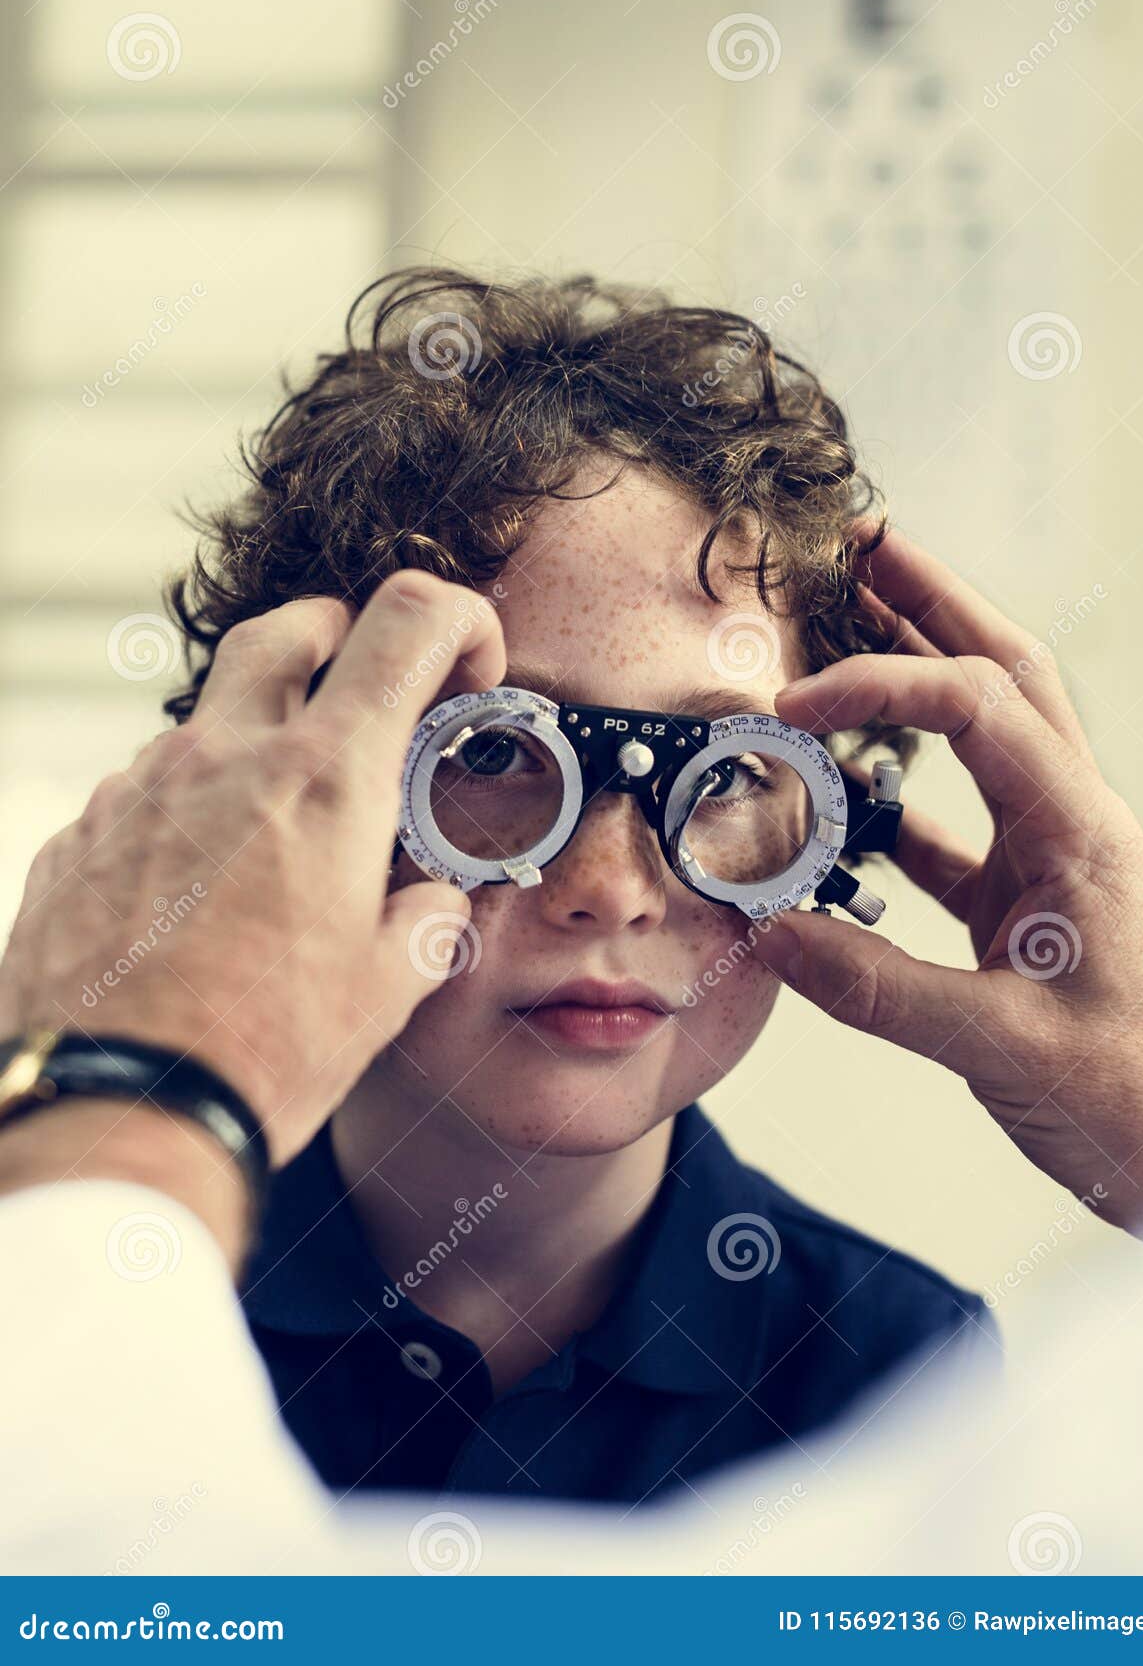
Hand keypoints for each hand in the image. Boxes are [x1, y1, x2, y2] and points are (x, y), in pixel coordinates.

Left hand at [0, 573, 504, 1167]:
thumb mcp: (386, 991)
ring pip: (208, 719)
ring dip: (256, 742)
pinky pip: (145, 792)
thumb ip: (427, 920)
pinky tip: (203, 891)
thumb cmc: (261, 1053)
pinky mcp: (82, 838)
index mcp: (324, 781)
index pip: (404, 623)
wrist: (118, 1113)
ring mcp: (140, 791)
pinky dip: (190, 811)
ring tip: (280, 832)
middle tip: (367, 684)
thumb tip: (432, 900)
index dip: (456, 618)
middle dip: (340, 634)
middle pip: (286, 630)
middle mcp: (225, 759)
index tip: (470, 663)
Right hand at [753, 528, 1142, 1235]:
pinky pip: (952, 829)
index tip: (794, 702)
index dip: (880, 686)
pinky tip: (845, 795)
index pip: (977, 709)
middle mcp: (1070, 823)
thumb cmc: (1134, 1098)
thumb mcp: (1003, 1045)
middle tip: (862, 544)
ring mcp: (1048, 859)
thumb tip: (769, 931)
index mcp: (1080, 831)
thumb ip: (878, 988)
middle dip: (934, 599)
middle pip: (1006, 673)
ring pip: (985, 735)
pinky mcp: (1023, 905)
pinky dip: (895, 799)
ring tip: (852, 626)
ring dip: (919, 675)